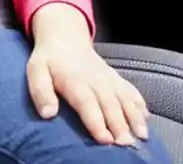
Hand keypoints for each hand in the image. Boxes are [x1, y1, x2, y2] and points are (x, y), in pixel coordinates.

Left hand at [27, 3, 148, 145]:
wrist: (65, 38)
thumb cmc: (49, 60)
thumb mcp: (36, 71)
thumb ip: (40, 91)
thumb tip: (47, 114)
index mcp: (75, 80)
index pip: (87, 103)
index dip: (97, 122)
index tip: (105, 139)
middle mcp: (96, 80)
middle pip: (110, 104)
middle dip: (120, 125)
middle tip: (127, 144)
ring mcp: (108, 79)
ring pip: (125, 99)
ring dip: (134, 117)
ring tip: (142, 136)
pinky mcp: (116, 79)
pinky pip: (131, 91)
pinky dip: (140, 105)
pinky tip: (146, 120)